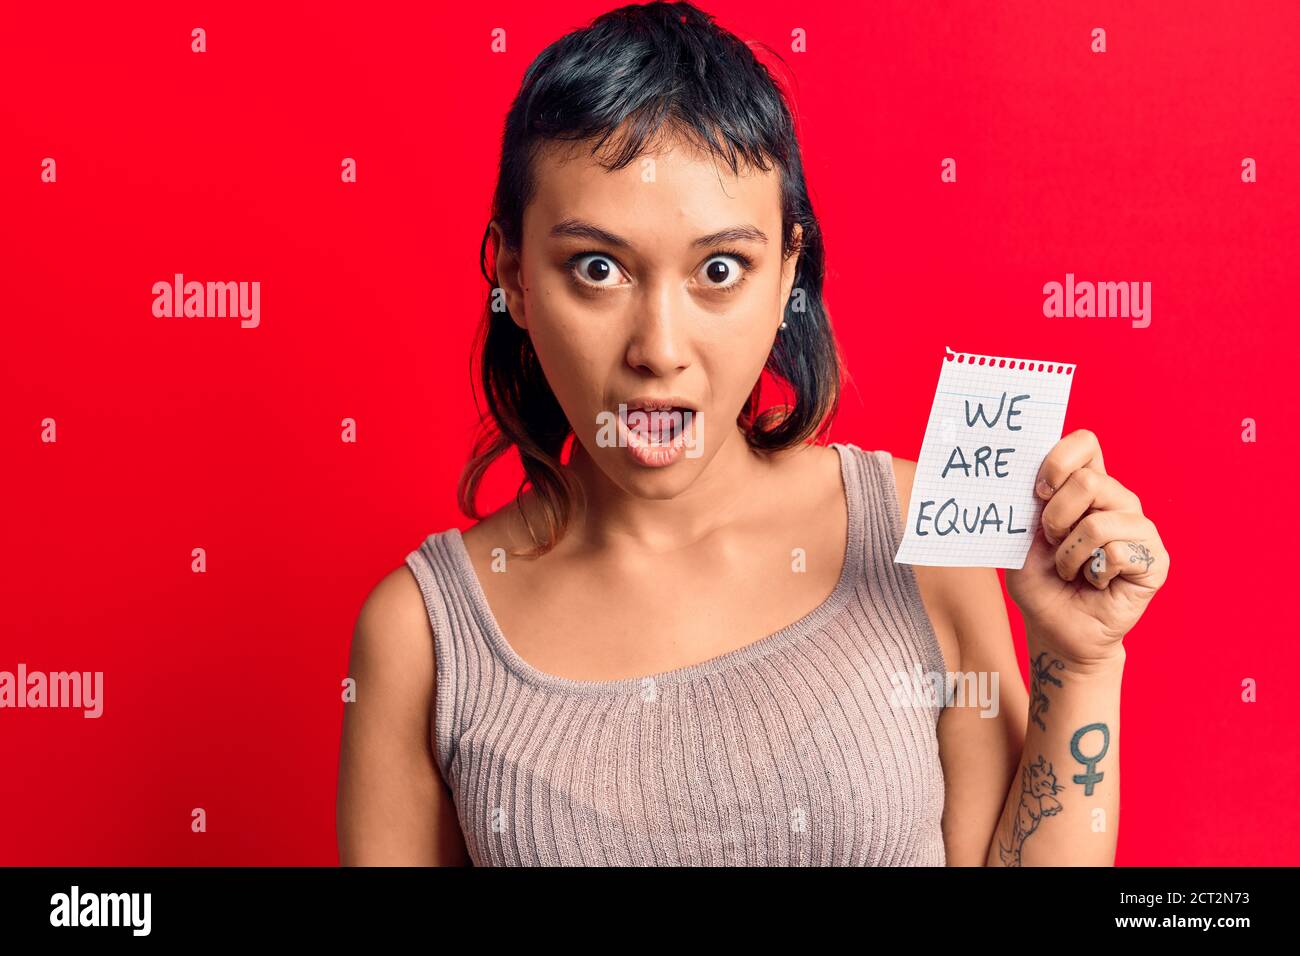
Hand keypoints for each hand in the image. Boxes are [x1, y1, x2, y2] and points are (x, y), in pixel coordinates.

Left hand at [1005, 429, 1169, 667]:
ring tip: (1071, 570)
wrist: (1056, 630)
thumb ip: (1030, 507)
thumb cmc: (1040, 584)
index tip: (1038, 491)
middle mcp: (1118, 500)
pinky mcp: (1155, 559)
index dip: (1058, 460)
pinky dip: (1095, 573)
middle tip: (1053, 544)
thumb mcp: (1022, 541)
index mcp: (1086, 487)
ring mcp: (1140, 528)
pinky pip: (1118, 552)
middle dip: (1055, 519)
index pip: (1085, 443)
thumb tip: (1033, 480)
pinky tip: (1097, 582)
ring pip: (1099, 521)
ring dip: (1070, 554)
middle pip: (1088, 480)